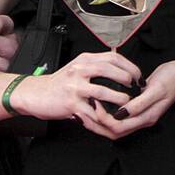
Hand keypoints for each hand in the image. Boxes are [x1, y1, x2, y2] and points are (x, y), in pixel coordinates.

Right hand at [12, 51, 142, 134]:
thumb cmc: (60, 82)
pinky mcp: (70, 104)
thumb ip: (97, 64)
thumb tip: (120, 62)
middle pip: (109, 70)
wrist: (36, 94)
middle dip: (127, 79)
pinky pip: (91, 111)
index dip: (129, 66)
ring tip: (127, 103)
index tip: (138, 76)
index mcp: (84, 59)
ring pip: (103, 92)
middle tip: (136, 89)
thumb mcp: (78, 66)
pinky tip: (111, 117)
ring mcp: (74, 87)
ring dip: (118, 98)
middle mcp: (79, 70)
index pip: (112, 57)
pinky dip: (104, 115)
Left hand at [86, 59, 174, 138]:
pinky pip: (119, 117)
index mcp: (146, 117)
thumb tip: (120, 113)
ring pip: (114, 127)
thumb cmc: (173, 79)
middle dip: (95, 124)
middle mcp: (142, 120)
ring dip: (98, 121)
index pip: (118, 128)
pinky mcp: (138, 108)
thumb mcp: (156, 89)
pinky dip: (106, 113)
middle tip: (81, 111)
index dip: (102, 119)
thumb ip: (139, 103)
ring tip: (86, 109)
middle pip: (113, 132)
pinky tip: (99, 104)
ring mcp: (140, 115)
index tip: (94, 103)